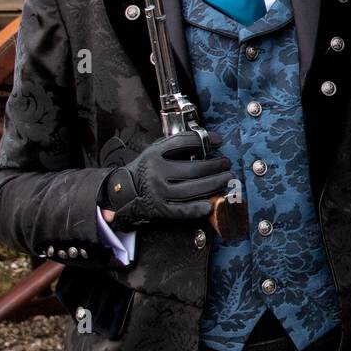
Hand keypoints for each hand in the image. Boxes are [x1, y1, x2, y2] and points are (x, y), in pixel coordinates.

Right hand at [100, 131, 231, 230]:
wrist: (124, 192)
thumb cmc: (148, 168)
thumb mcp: (156, 151)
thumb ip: (177, 146)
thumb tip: (209, 142)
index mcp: (155, 154)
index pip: (183, 143)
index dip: (204, 140)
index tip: (220, 141)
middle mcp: (156, 172)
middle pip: (194, 169)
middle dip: (216, 166)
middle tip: (227, 164)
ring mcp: (158, 192)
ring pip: (192, 189)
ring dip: (214, 184)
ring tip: (227, 178)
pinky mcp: (160, 209)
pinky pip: (182, 210)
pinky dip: (197, 208)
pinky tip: (210, 204)